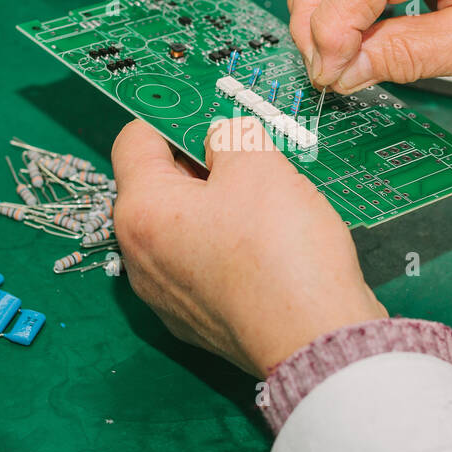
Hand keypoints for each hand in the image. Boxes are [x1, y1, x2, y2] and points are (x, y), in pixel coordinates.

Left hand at [111, 117, 385, 377]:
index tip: (210, 109)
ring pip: (184, 227)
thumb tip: (221, 136)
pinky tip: (269, 244)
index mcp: (141, 213)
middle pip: (159, 186)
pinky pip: (204, 265)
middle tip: (250, 153)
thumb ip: (231, 133)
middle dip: (201, 161)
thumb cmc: (281, 250)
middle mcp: (140, 259)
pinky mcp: (198, 322)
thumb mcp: (259, 164)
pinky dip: (228, 246)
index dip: (172, 115)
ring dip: (217, 204)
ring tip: (266, 199)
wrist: (317, 342)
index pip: (134, 140)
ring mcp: (167, 297)